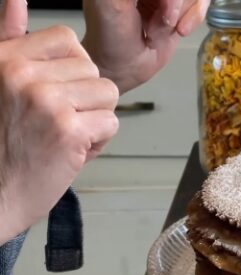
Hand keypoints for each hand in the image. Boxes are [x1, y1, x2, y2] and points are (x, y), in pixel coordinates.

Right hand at [0, 0, 118, 243]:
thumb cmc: (1, 143)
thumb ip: (9, 37)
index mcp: (5, 57)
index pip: (68, 39)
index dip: (73, 70)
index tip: (54, 94)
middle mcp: (22, 74)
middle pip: (93, 69)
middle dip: (85, 99)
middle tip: (53, 124)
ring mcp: (46, 101)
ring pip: (108, 94)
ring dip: (94, 120)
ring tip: (63, 136)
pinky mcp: (68, 130)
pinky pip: (111, 122)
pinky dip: (98, 143)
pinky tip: (69, 152)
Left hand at [82, 0, 209, 93]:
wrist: (125, 66)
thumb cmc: (110, 35)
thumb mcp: (110, 4)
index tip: (164, 9)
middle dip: (175, 4)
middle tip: (164, 21)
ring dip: (182, 14)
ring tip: (160, 28)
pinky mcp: (182, 5)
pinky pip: (202, 2)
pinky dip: (194, 18)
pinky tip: (178, 30)